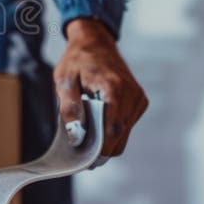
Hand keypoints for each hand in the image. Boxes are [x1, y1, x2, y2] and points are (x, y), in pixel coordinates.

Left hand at [54, 18, 147, 156]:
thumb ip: (69, 106)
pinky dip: (113, 130)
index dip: (101, 148)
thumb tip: (76, 134)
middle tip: (81, 153)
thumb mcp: (64, 80)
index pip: (113, 129)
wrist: (95, 43)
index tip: (86, 160)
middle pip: (120, 135)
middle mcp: (132, 94)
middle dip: (101, 148)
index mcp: (115, 88)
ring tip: (87, 136)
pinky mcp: (139, 102)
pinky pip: (126, 126)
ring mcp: (138, 98)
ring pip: (124, 133)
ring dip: (107, 139)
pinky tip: (97, 125)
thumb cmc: (77, 61)